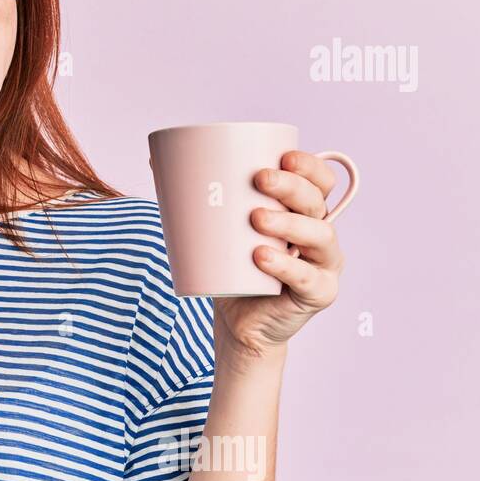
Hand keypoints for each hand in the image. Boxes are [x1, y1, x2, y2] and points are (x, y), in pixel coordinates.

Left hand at [213, 151, 346, 363]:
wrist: (239, 323)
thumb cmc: (233, 270)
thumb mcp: (219, 231)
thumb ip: (199, 198)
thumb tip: (156, 162)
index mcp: (302, 212)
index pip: (319, 180)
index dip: (308, 165)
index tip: (283, 157)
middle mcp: (320, 234)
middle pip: (316, 201)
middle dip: (291, 186)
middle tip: (259, 179)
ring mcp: (323, 265)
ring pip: (320, 235)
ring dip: (290, 223)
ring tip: (257, 218)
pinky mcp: (318, 293)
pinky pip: (308, 278)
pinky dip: (286, 266)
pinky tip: (262, 257)